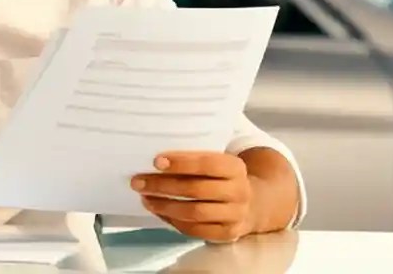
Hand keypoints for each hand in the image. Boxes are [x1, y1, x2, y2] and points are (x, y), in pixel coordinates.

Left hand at [131, 151, 255, 243]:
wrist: (254, 204)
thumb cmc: (223, 178)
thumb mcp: (219, 162)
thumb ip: (195, 159)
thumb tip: (155, 161)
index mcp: (235, 167)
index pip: (207, 164)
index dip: (181, 163)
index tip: (156, 161)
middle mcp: (239, 192)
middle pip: (196, 189)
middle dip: (163, 185)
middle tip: (138, 182)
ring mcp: (235, 215)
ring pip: (195, 212)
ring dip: (165, 206)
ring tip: (145, 199)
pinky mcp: (227, 234)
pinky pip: (196, 230)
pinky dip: (174, 222)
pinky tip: (160, 212)